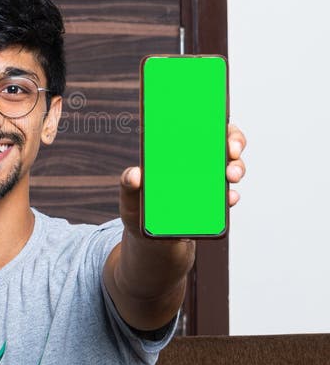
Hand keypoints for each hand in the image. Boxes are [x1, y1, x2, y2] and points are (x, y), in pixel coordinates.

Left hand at [119, 123, 246, 237]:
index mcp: (176, 153)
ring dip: (236, 168)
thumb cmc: (141, 212)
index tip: (217, 122)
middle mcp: (197, 164)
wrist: (153, 243)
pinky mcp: (215, 205)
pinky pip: (229, 196)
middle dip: (234, 142)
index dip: (212, 120)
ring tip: (231, 176)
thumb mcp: (130, 197)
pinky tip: (230, 198)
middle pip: (223, 144)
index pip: (198, 128)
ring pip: (231, 167)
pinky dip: (231, 195)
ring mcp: (208, 184)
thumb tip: (134, 174)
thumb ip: (128, 184)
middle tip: (232, 151)